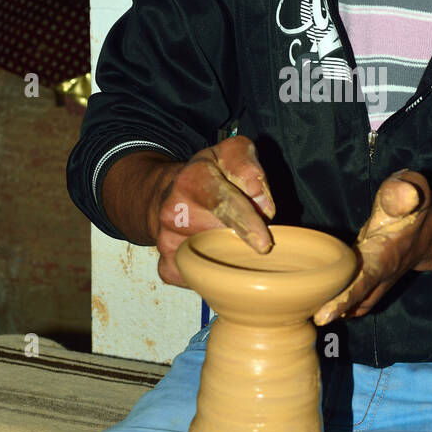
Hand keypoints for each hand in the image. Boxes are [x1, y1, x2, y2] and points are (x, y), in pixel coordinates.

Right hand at [154, 135, 275, 286]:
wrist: (167, 194)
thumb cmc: (209, 175)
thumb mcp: (231, 153)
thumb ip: (249, 167)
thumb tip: (263, 204)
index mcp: (192, 180)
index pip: (223, 203)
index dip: (245, 223)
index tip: (264, 244)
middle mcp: (173, 212)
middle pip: (222, 237)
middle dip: (242, 236)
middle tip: (246, 226)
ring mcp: (167, 242)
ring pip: (213, 262)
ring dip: (229, 254)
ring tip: (226, 235)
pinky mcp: (167, 266)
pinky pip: (199, 279)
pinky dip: (215, 272)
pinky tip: (214, 254)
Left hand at [312, 169, 431, 324]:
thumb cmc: (416, 206)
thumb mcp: (414, 189)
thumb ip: (404, 191)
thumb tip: (400, 195)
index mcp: (386, 255)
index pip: (364, 280)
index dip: (344, 298)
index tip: (322, 316)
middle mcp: (382, 275)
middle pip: (356, 301)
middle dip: (332, 313)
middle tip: (304, 321)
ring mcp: (378, 282)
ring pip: (356, 305)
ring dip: (335, 312)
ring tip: (304, 314)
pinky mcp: (371, 282)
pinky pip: (356, 299)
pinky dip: (340, 305)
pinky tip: (316, 303)